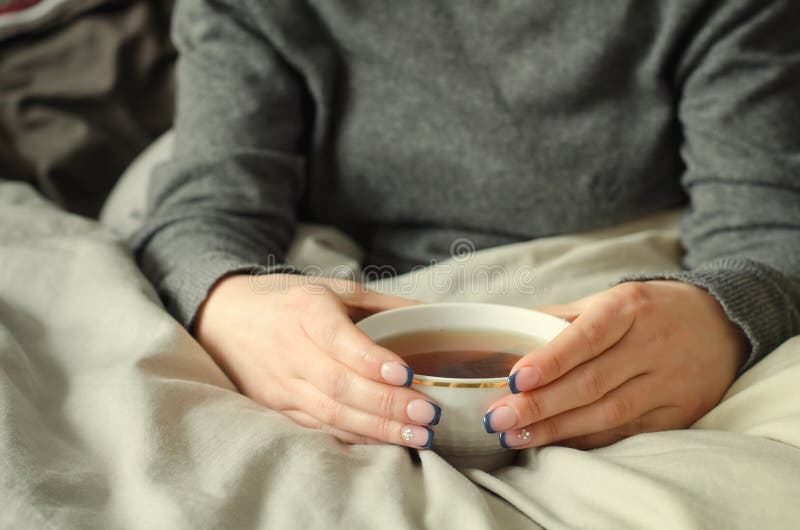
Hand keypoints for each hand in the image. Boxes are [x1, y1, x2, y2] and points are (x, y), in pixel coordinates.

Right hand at [195, 273, 439, 448]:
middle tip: (428, 414)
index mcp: (305, 309)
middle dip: (386, 404)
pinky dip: (354, 437)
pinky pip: (318, 427)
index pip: (338, 339)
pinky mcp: (273, 407)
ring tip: (419, 436)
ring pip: (330, 413)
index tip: (407, 374)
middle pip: (339, 384)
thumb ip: (381, 303)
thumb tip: (433, 315)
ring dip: (377, 429)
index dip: (371, 360)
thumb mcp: (331, 287)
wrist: (223, 317)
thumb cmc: (287, 299)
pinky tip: (386, 442)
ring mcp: (279, 383)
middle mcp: (289, 348)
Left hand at [482, 281, 746, 449]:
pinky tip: (555, 443)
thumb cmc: (648, 310)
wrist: (722, 323)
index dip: (551, 360)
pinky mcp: (679, 413)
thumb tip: (505, 330)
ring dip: (557, 428)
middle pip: (592, 382)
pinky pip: (627, 432)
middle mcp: (653, 344)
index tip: (516, 378)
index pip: (586, 336)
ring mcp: (669, 382)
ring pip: (608, 413)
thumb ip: (560, 316)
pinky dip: (587, 440)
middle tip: (497, 418)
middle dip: (540, 404)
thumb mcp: (609, 299)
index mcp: (629, 307)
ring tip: (515, 436)